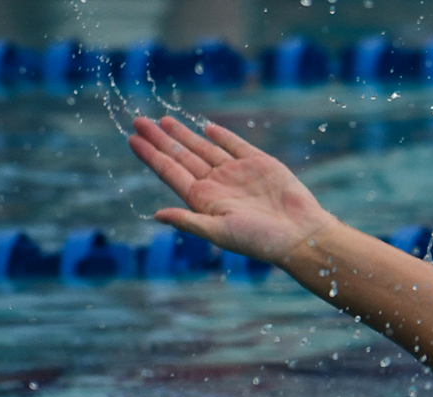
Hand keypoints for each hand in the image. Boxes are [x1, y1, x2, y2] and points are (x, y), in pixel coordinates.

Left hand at [128, 116, 337, 263]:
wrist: (300, 234)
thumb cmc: (261, 240)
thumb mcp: (220, 232)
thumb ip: (189, 222)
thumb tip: (156, 215)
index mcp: (204, 200)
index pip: (170, 172)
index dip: (150, 156)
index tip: (132, 139)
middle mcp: (217, 185)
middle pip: (181, 157)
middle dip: (160, 139)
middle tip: (138, 121)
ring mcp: (237, 173)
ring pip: (203, 148)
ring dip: (183, 134)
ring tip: (163, 120)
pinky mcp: (260, 164)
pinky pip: (235, 145)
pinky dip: (221, 135)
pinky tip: (205, 127)